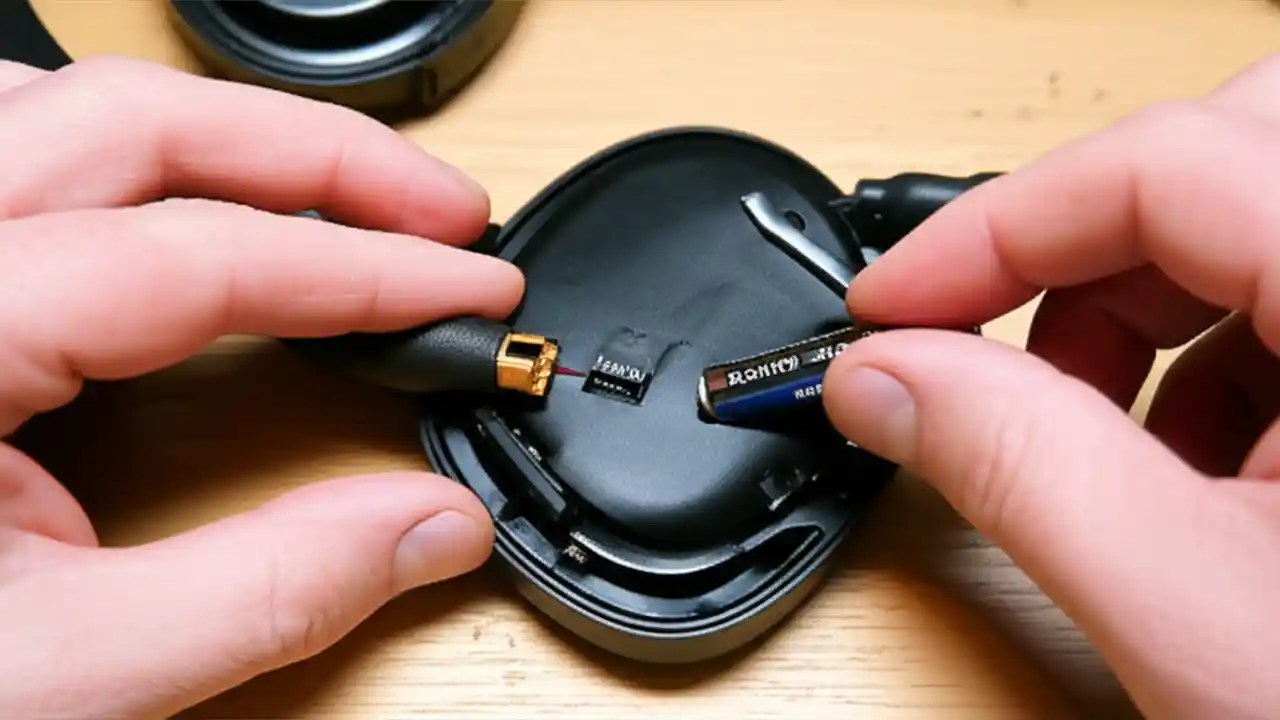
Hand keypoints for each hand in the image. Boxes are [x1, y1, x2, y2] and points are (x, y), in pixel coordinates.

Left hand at [0, 57, 521, 718]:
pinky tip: (179, 193)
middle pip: (141, 123)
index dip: (368, 266)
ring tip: (340, 186)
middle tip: (443, 211)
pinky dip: (122, 156)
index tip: (467, 281)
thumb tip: (426, 527)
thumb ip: (267, 594)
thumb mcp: (62, 675)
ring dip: (224, 134)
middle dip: (323, 158)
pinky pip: (14, 152)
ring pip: (64, 107)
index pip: (203, 254)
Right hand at [824, 56, 1279, 719]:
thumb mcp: (1195, 612)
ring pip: (1253, 220)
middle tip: (998, 344)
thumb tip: (888, 379)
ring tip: (1092, 437)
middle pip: (1221, 157)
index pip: (1162, 166)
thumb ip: (1017, 469)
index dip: (995, 225)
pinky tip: (1189, 467)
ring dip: (1138, 311)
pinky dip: (1208, 361)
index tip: (897, 301)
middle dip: (1081, 248)